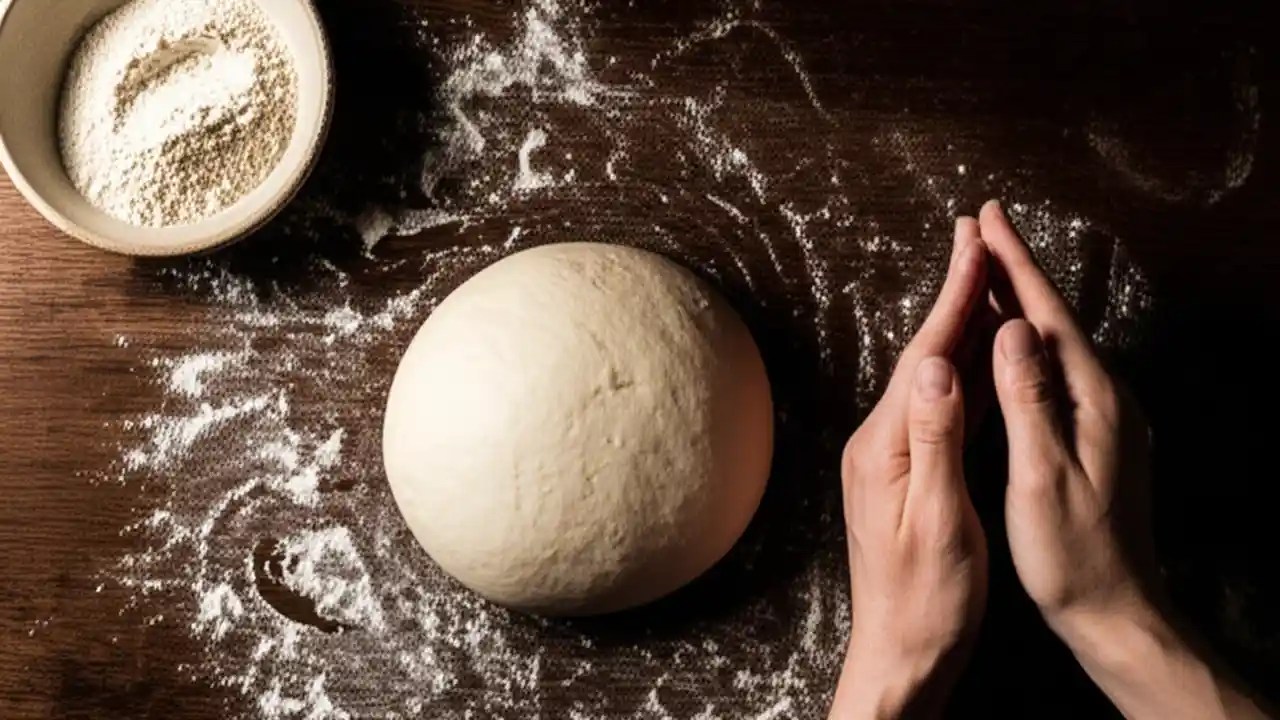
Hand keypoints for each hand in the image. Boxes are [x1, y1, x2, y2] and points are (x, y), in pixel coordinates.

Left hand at [830, 218, 988, 719]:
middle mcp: (877, 443)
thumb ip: (937, 441)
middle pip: (922, 356)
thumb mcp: (940, 522)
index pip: (925, 357)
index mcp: (885, 448)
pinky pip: (936, 409)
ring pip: (930, 378)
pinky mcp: (902, 474)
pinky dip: (961, 375)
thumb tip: (938, 366)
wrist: (901, 652)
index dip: (954, 299)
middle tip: (973, 238)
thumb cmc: (927, 601)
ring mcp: (887, 458)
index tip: (974, 246)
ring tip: (982, 282)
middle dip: (952, 296)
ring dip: (957, 328)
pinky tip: (980, 362)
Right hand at [979, 199, 1155, 631]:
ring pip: (1051, 341)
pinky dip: (1021, 341)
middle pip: (1052, 317)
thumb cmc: (1072, 552)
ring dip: (1016, 300)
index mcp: (1093, 400)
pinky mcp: (1093, 434)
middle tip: (979, 225)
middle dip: (1013, 268)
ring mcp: (1102, 415)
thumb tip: (1012, 329)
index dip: (1015, 263)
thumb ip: (1029, 401)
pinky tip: (1002, 340)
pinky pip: (1052, 369)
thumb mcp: (1042, 477)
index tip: (987, 218)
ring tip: (983, 267)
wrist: (1115, 608)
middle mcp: (1104, 397)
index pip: (1046, 315)